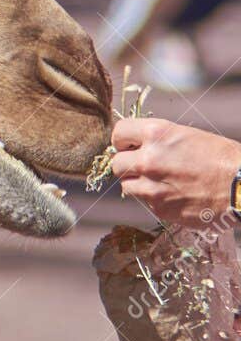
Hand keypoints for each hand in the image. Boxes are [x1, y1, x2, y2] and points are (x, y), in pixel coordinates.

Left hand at [110, 118, 240, 226]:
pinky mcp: (159, 208)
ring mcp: (151, 186)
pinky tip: (174, 194)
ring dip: (138, 183)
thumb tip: (138, 147)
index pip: (118, 133)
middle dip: (128, 164)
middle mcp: (148, 159)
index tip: (130, 146)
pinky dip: (153, 198)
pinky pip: (143, 201)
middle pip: (117, 163)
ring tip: (161, 181)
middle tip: (145, 166)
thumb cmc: (223, 158)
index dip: (124, 141)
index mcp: (157, 134)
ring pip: (126, 184)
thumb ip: (159, 142)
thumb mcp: (189, 136)